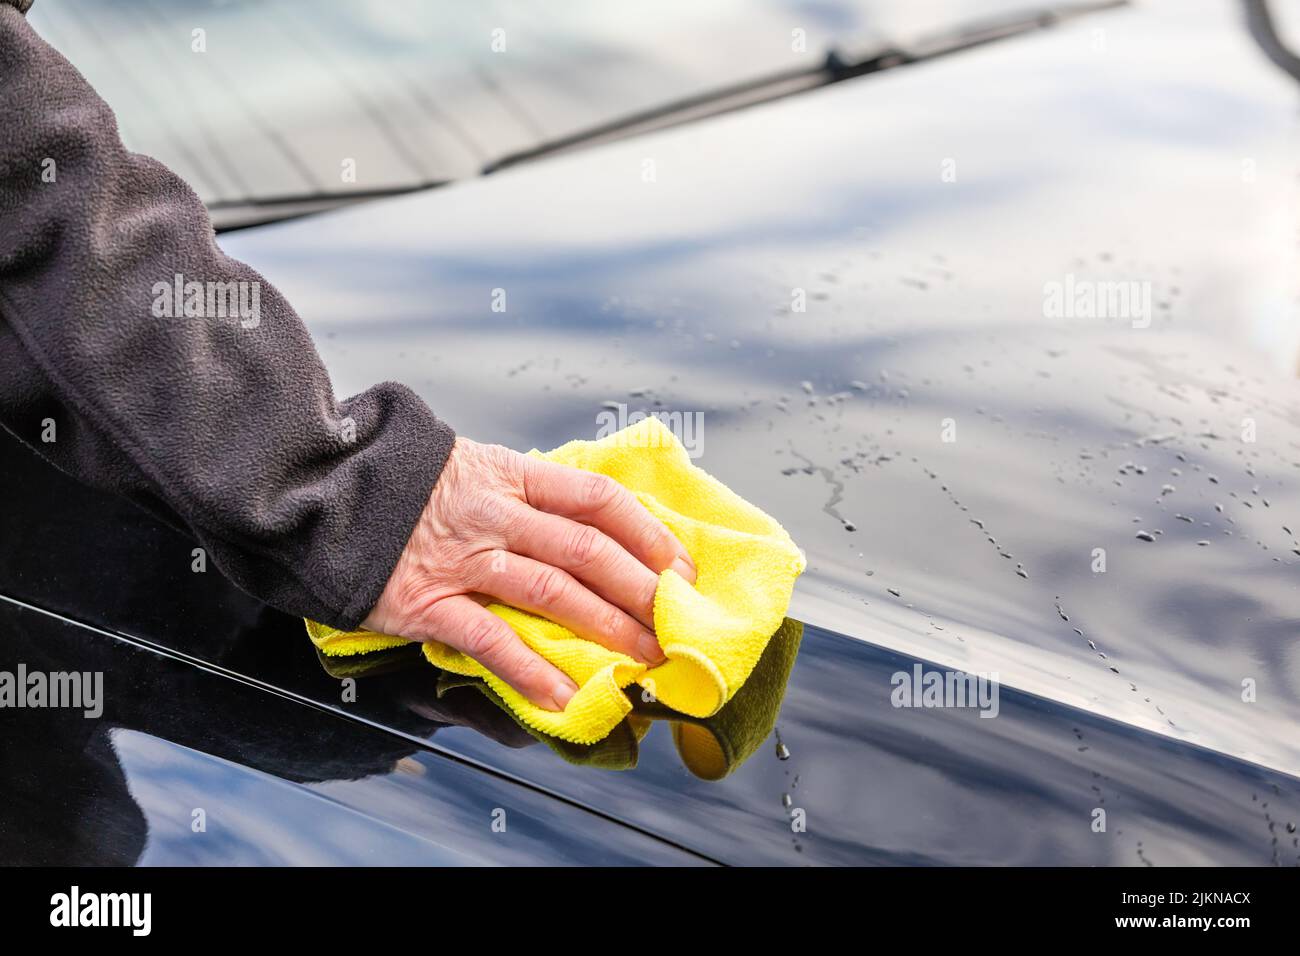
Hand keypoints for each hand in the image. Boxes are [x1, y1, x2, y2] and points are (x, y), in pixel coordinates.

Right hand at [363, 437, 696, 710]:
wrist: (322, 495)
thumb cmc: (407, 488)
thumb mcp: (474, 468)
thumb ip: (527, 496)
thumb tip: (591, 528)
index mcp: (512, 475)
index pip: (597, 500)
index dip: (647, 535)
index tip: (678, 568)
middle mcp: (495, 514)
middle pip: (586, 550)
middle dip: (640, 593)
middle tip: (674, 626)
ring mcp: (462, 559)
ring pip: (551, 592)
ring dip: (605, 629)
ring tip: (641, 660)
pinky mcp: (428, 602)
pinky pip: (491, 639)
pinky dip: (531, 670)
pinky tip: (564, 694)